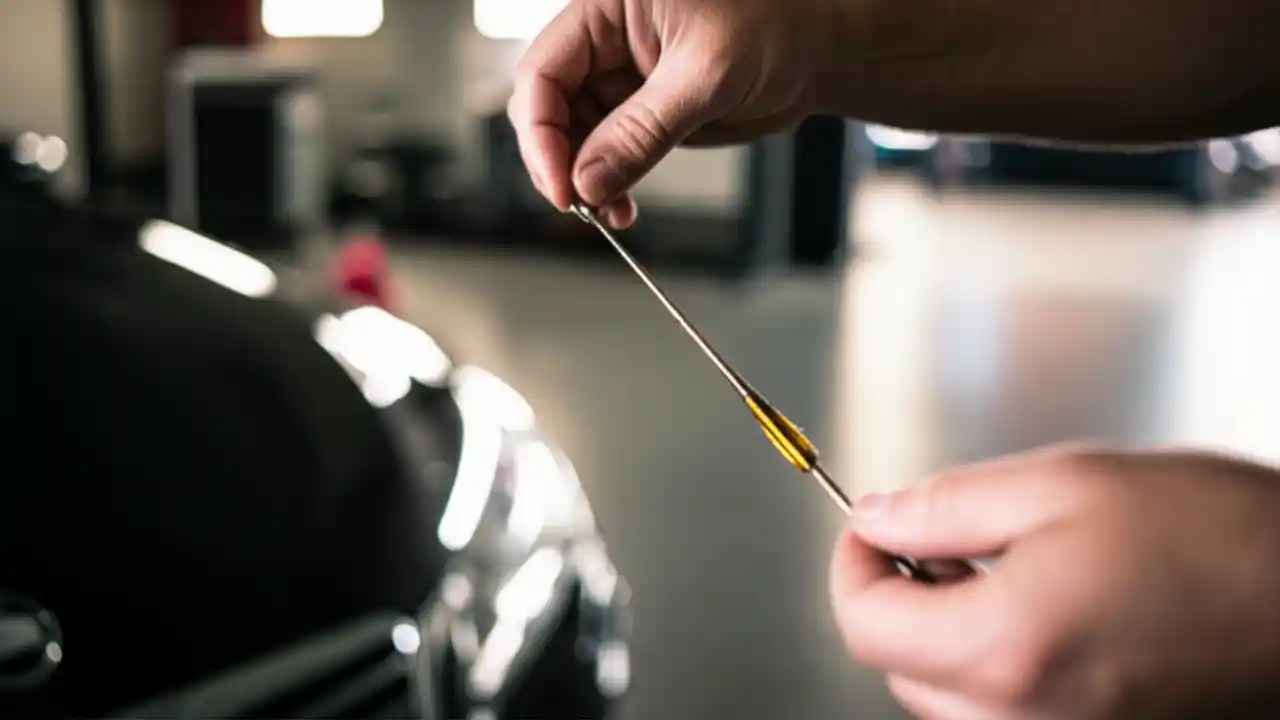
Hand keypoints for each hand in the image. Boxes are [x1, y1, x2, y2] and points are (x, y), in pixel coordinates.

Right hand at [508, 0, 828, 226]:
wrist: (821, 49)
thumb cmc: (778, 26)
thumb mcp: (706, 75)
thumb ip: (643, 130)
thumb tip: (590, 181)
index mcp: (608, 6)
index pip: (544, 70)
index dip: (541, 131)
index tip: (559, 183)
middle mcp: (607, 39)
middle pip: (549, 105)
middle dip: (558, 158)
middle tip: (579, 204)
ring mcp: (622, 76)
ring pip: (575, 135)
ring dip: (585, 179)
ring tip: (608, 212)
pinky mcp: (643, 109)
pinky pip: (608, 150)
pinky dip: (609, 182)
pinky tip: (620, 205)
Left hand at [830, 445, 1279, 718]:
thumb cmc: (1216, 537)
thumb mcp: (1062, 484)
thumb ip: (945, 507)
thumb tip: (875, 518)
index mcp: (1005, 648)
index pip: (863, 624)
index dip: (851, 563)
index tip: (868, 526)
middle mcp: (1021, 719)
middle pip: (897, 666)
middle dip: (901, 596)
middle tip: (941, 539)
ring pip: (943, 696)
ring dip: (945, 632)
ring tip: (1003, 570)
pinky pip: (999, 714)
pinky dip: (993, 665)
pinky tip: (1040, 611)